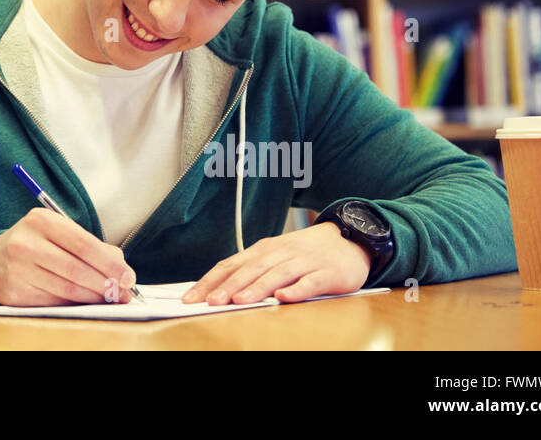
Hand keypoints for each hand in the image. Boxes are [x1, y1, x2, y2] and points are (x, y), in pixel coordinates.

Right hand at [0, 208, 137, 305]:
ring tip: (109, 299)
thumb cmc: (35, 244)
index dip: (109, 263)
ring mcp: (19, 270)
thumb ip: (91, 245)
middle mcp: (26, 243)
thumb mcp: (58, 232)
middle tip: (124, 293)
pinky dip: (76, 305)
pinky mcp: (16, 293)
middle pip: (77, 269)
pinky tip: (86, 303)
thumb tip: (121, 266)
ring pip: (68, 290)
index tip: (128, 276)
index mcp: (41, 221)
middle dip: (106, 284)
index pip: (84, 244)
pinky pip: (55, 303)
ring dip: (94, 297)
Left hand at [180, 222, 370, 305]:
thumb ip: (251, 270)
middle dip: (228, 286)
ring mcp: (304, 262)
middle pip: (250, 269)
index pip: (231, 264)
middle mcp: (281, 253)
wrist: (349, 240)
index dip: (210, 280)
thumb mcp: (275, 256)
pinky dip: (297, 289)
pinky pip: (310, 282)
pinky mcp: (327, 273)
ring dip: (257, 288)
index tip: (191, 297)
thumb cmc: (305, 253)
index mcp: (264, 250)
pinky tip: (284, 298)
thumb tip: (218, 289)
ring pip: (277, 274)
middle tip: (210, 301)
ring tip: (239, 301)